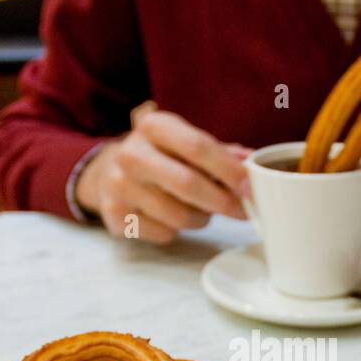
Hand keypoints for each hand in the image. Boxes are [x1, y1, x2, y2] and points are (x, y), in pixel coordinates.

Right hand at [76, 110, 249, 244]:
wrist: (107, 173)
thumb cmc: (160, 157)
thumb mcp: (184, 142)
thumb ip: (220, 153)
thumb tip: (252, 163)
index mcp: (153, 126)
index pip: (197, 147)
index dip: (229, 169)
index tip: (250, 186)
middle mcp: (131, 154)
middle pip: (188, 184)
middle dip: (223, 202)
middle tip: (243, 211)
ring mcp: (119, 186)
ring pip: (179, 216)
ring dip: (201, 218)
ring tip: (200, 209)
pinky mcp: (116, 216)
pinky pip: (165, 234)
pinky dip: (177, 230)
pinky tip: (171, 216)